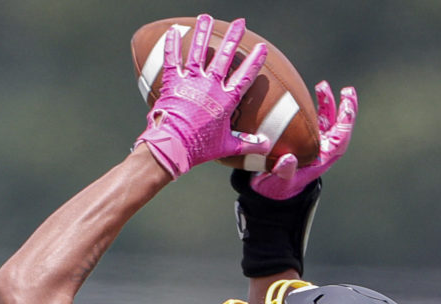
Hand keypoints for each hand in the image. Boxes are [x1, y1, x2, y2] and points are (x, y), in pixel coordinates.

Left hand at [135, 15, 270, 178]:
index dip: (254, 61)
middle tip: (239, 22)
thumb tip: (267, 146)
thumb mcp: (227, 147)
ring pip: (199, 52)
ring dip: (203, 33)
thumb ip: (248, 144)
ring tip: (207, 17)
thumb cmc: (200, 149)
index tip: (262, 47)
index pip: (245, 76)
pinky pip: (173, 59)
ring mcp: (192, 82)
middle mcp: (211, 86)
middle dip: (233, 38)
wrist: (173, 147)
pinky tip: (174, 30)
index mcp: (226, 100)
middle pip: (225, 57)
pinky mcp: (173, 83)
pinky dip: (172, 44)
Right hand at [248, 81, 356, 199]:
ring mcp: (313, 143)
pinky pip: (313, 120)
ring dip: (327, 102)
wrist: (269, 190)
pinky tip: (307, 94)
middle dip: (345, 108)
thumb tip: (288, 160)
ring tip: (321, 86)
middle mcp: (321, 150)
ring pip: (326, 120)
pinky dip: (312, 107)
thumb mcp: (278, 182)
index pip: (340, 140)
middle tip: (347, 91)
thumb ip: (284, 172)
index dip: (346, 123)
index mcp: (321, 160)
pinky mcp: (304, 138)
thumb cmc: (275, 188)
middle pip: (339, 126)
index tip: (347, 108)